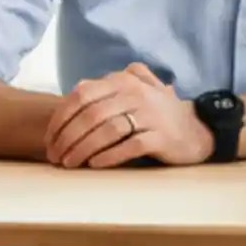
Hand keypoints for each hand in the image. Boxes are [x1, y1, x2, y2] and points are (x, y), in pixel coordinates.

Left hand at [44, 63, 212, 167]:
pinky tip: (95, 164)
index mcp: (125, 80)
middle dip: (66, 138)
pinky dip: (108, 156)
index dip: (60, 118)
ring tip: (69, 164)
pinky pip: (129, 146)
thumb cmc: (158, 113)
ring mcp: (151, 115)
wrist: (196, 129)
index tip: (49, 139)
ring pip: (106, 131)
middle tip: (55, 156)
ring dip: (82, 149)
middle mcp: (137, 93)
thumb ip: (111, 85)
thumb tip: (79, 87)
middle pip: (91, 115)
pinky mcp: (161, 136)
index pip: (82, 95)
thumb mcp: (137, 88)